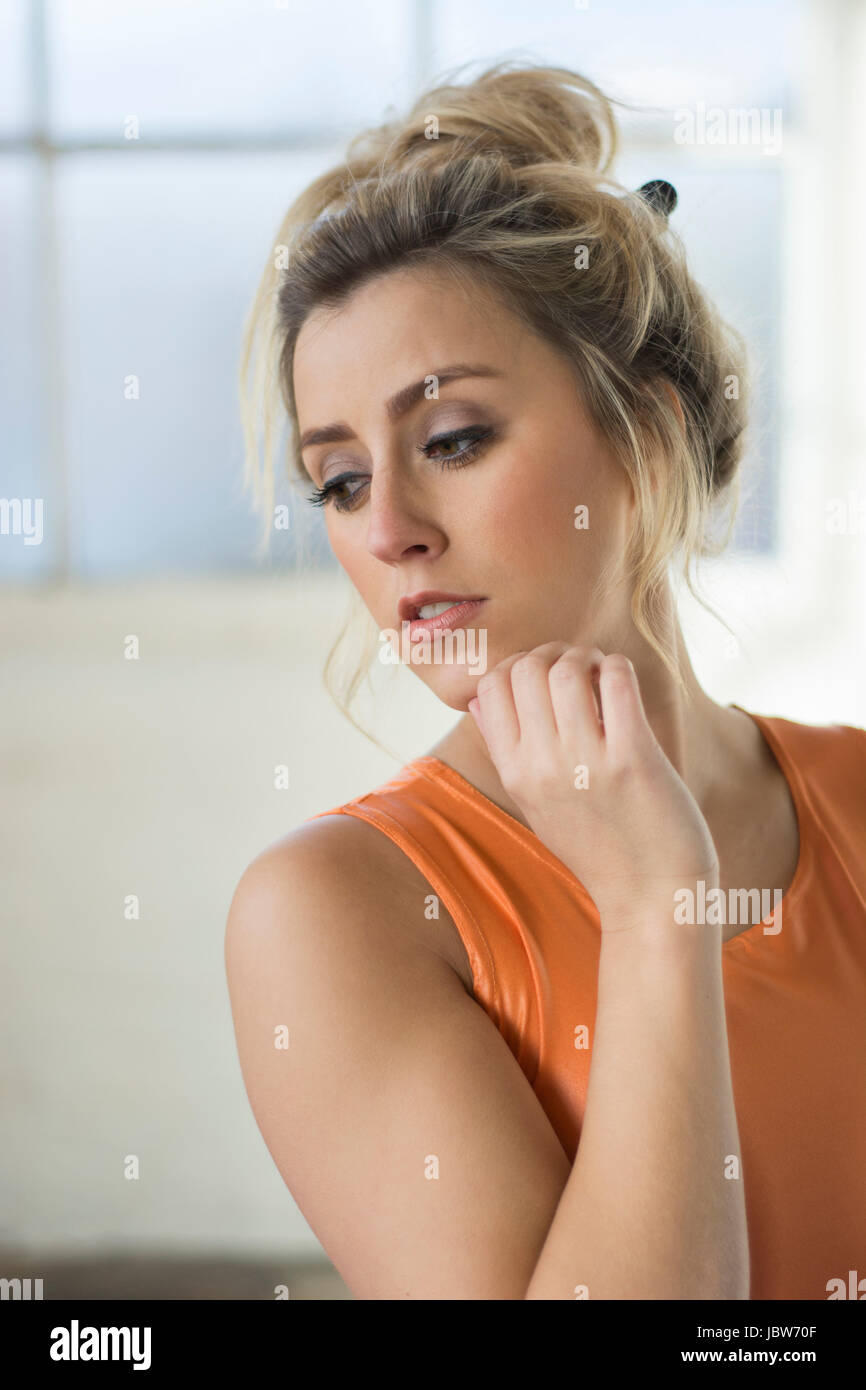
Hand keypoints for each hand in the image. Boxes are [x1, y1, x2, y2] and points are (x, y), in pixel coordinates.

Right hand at [468, 643, 719, 931]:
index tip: (544, 678)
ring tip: (602, 674)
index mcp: (515, 774)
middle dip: (553, 654)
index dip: (517, 667)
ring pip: (567, 667)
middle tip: (579, 669)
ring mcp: (586, 762)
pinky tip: (623, 687)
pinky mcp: (633, 758)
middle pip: (526, 668)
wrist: (651, 896)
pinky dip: (617, 667)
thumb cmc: (597, 844)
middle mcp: (542, 766)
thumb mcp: (534, 804)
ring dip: (588, 657)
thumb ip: (506, 751)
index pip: (489, 687)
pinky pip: (615, 680)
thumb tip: (479, 701)